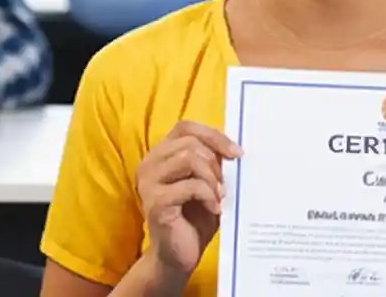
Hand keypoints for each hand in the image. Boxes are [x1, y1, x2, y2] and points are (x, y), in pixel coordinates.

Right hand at [136, 120, 240, 286]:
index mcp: (160, 154)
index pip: (185, 127)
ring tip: (219, 196)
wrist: (178, 257)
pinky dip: (209, 196)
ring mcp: (149, 183)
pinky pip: (190, 186)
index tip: (236, 153)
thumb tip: (235, 146)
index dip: (213, 135)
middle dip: (215, 162)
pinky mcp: (155, 203)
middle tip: (225, 185)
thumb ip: (212, 162)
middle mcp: (149, 164)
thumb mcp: (207, 183)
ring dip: (212, 178)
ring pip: (189, 159)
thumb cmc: (194, 219)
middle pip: (190, 142)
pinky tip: (215, 209)